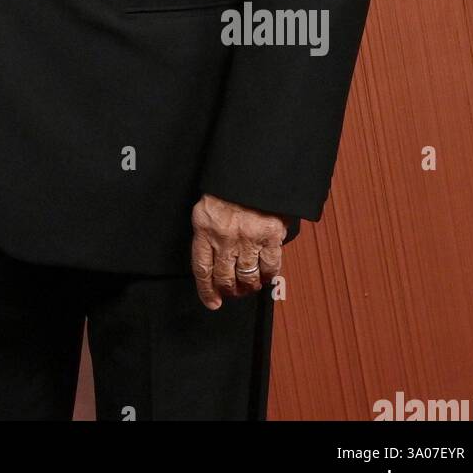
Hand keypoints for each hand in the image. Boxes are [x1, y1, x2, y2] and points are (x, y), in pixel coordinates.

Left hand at [190, 193, 287, 309]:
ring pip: (248, 276)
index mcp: (205, 228)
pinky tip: (266, 276)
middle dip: (229, 290)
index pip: (202, 269)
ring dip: (249, 286)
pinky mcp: (270, 237)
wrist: (252, 170)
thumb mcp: (207, 208)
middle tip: (233, 292)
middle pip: (225, 277)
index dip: (206, 290)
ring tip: (250, 285)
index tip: (212, 302)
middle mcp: (225, 238)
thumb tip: (212, 261)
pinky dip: (269, 276)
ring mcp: (248, 239)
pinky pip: (270, 267)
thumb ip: (207, 233)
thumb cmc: (228, 189)